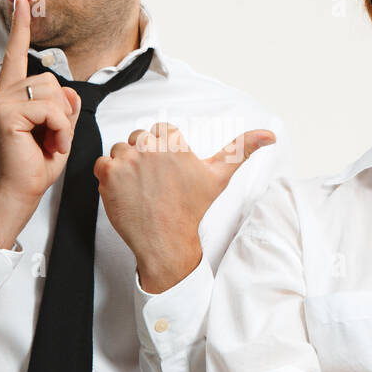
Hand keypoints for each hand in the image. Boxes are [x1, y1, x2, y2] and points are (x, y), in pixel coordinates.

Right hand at [0, 0, 81, 248]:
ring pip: (53, 94)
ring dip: (63, 122)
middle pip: (50, 80)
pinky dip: (60, 130)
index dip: (20, 28)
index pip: (15, 55)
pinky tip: (51, 146)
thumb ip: (65, 107)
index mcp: (10, 95)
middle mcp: (1, 94)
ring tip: (52, 143)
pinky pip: (51, 110)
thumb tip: (69, 93)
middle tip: (54, 138)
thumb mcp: (59, 131)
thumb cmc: (35, 165)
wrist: (18, 192)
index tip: (20, 1)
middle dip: (63, 110)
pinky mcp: (5, 113)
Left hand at [95, 122, 275, 292]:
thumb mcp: (219, 176)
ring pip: (120, 150)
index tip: (168, 170)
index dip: (164, 150)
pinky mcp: (108, 175)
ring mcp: (127, 161)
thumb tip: (269, 134)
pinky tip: (126, 191)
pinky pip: (102, 163)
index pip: (161, 131)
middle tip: (155, 182)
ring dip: (126, 165)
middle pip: (140, 138)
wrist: (166, 241)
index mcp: (175, 143)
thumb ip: (241, 149)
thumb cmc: (191, 208)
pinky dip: (108, 176)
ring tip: (141, 188)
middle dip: (145, 156)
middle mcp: (150, 148)